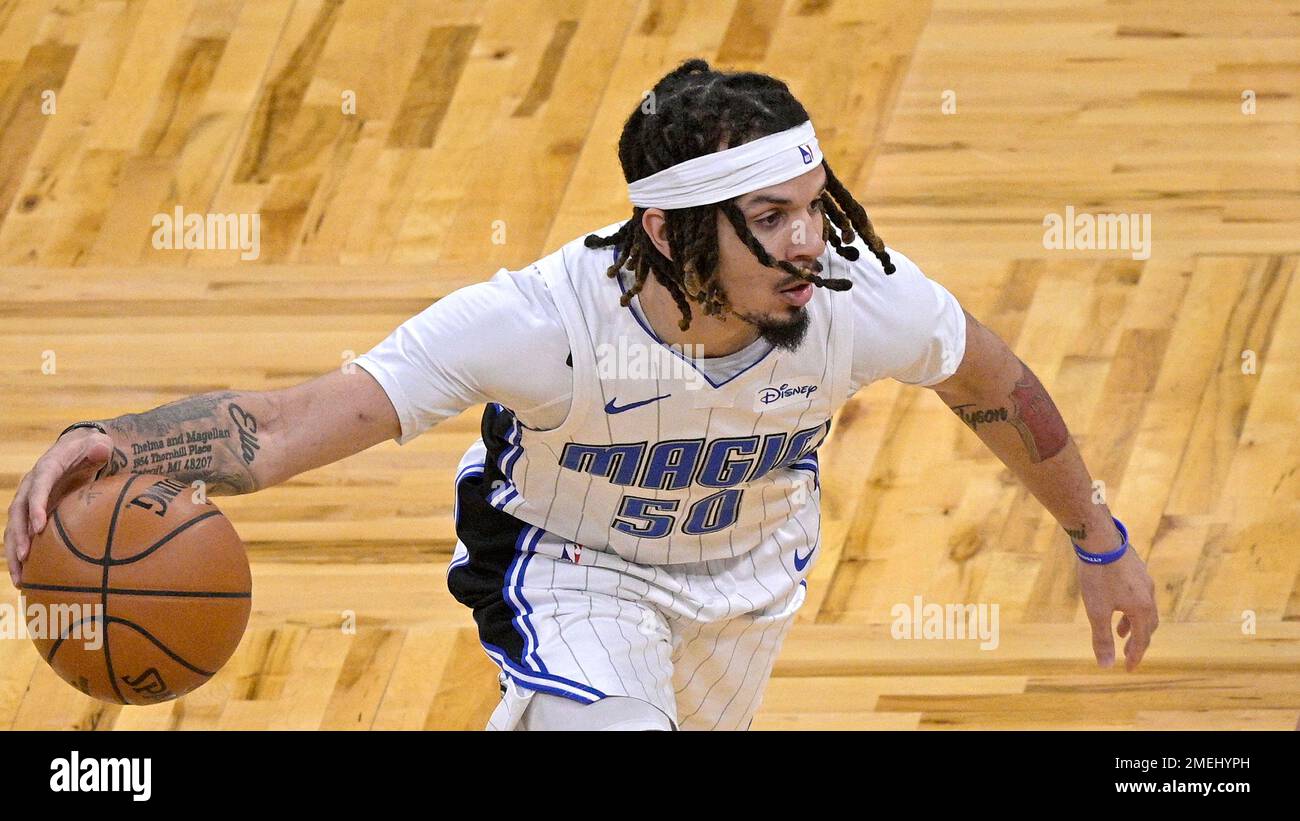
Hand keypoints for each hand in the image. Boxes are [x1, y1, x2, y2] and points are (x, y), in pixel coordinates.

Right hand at [4, 428, 114, 586]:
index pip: (37, 487)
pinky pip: (22, 534)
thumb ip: (99, 447)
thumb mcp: (98, 444)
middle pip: (18, 511)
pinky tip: (27, 577)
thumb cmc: (91, 448)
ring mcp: (29, 500)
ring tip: (19, 578)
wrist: (78, 449)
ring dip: (14, 551)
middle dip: (18, 535)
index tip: (38, 526)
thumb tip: (101, 448)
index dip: (35, 506)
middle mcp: (31, 485)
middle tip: (24, 557)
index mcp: (46, 468)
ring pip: (14, 528)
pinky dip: (22, 554)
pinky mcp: (33, 512)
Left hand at [1078, 546, 1158, 670]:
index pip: (1142, 640)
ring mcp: (1144, 580)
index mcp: (1142, 608)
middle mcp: (1149, 595)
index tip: (1128, 668)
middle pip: (1148, 625)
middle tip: (1128, 653)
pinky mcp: (1136, 569)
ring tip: (1120, 633)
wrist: (1099, 539)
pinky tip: (1117, 603)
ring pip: (1143, 609)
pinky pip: (1138, 595)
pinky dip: (1130, 608)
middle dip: (1138, 641)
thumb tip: (1106, 666)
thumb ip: (1102, 638)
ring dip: (1133, 624)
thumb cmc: (1098, 576)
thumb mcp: (1097, 611)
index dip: (1135, 656)